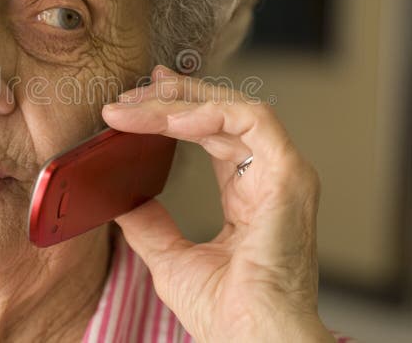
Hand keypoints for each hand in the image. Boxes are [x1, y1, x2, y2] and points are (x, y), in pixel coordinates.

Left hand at [102, 65, 332, 342]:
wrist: (252, 340)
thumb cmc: (226, 314)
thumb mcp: (171, 259)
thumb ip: (150, 224)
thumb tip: (122, 201)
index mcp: (249, 195)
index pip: (214, 134)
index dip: (179, 109)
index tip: (140, 98)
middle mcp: (269, 178)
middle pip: (222, 115)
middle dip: (173, 97)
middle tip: (130, 93)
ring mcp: (283, 174)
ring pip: (235, 108)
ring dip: (182, 102)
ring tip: (137, 104)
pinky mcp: (289, 174)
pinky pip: (252, 120)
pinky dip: (210, 112)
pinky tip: (169, 119)